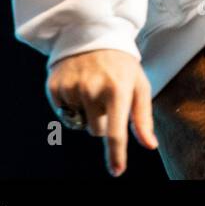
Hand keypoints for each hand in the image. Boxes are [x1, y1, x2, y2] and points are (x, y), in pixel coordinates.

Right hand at [47, 49, 157, 175]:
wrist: (91, 34)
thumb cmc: (121, 64)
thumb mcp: (138, 84)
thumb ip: (143, 117)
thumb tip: (150, 145)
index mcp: (117, 89)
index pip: (115, 131)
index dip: (116, 154)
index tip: (116, 171)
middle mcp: (92, 90)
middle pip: (96, 131)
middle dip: (103, 120)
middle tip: (106, 95)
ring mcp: (71, 88)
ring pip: (80, 124)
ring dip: (87, 112)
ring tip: (92, 86)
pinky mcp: (54, 88)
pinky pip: (63, 114)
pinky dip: (71, 107)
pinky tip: (78, 86)